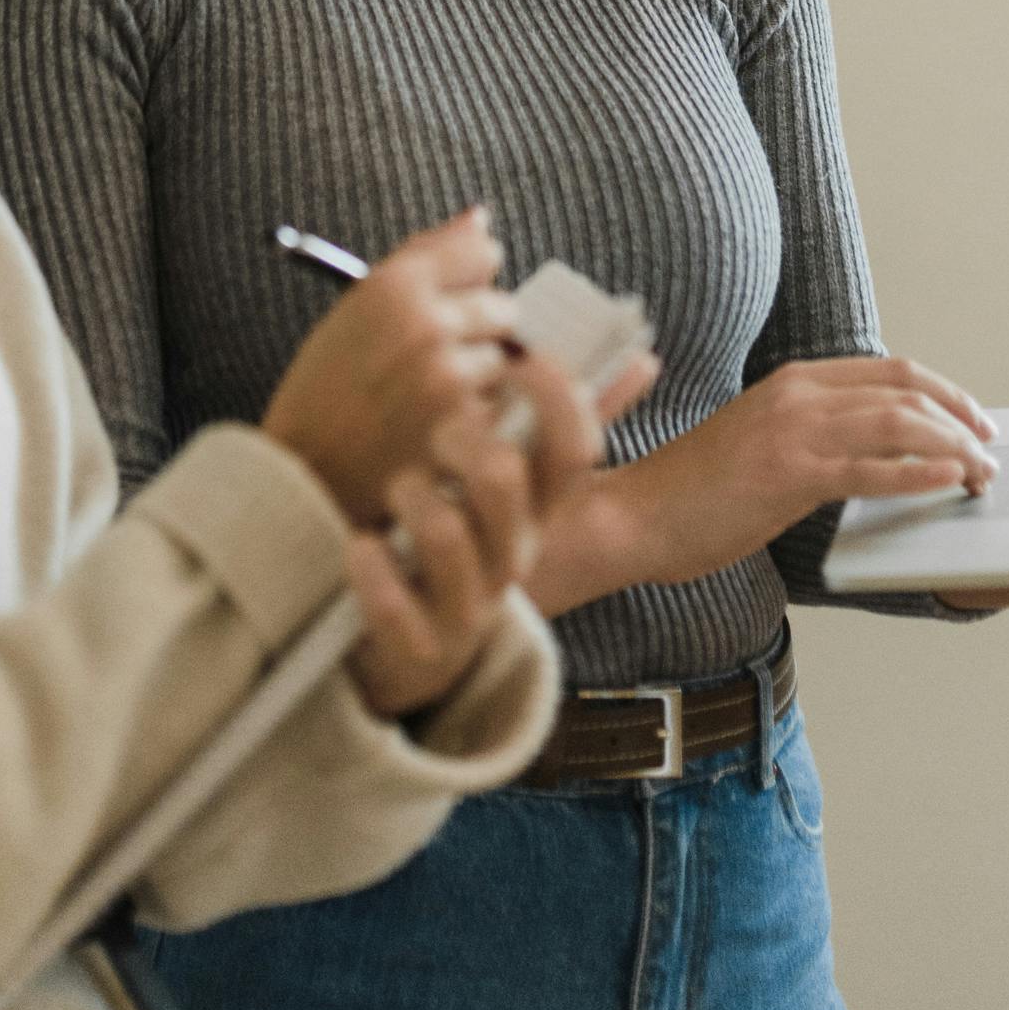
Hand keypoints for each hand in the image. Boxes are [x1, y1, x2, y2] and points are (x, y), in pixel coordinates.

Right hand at [261, 209, 519, 527]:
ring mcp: (449, 378)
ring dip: (481, 381)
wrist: (300, 481)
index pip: (478, 251)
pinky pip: (500, 410)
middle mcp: (425, 323)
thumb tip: (481, 217)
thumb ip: (421, 260)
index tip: (454, 302)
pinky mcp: (464, 430)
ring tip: (429, 406)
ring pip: (503, 362)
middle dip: (480, 333)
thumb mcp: (354, 312)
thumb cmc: (322, 395)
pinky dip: (480, 422)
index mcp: (390, 286)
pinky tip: (438, 435)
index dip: (469, 281)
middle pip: (502, 307)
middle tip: (436, 366)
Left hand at [344, 350, 622, 717]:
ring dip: (410, 493)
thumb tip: (645, 360)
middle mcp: (515, 554)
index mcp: (541, 509)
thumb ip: (560, 420)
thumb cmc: (459, 537)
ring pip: (444, 533)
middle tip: (437, 430)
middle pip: (503, 477)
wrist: (417, 649)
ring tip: (397, 487)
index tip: (516, 359)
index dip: (555, 396)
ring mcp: (473, 604)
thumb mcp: (506, 476)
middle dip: (460, 435)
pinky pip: (396, 606)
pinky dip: (374, 568)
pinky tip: (364, 544)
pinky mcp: (424, 646)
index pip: (574, 448)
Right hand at [640, 353, 996, 577]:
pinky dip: (920, 473)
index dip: (944, 393)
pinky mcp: (788, 475)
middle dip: (961, 419)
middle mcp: (798, 394)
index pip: (890, 370)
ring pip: (898, 423)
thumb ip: (810, 434)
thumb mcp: (759, 440)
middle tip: (990, 452)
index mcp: (793, 381)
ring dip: (953, 448)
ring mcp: (793, 431)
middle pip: (905, 389)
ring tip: (979, 474)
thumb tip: (871, 451)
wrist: (635, 514)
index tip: (974, 420)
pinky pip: (871, 470)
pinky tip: (947, 481)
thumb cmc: (692, 490)